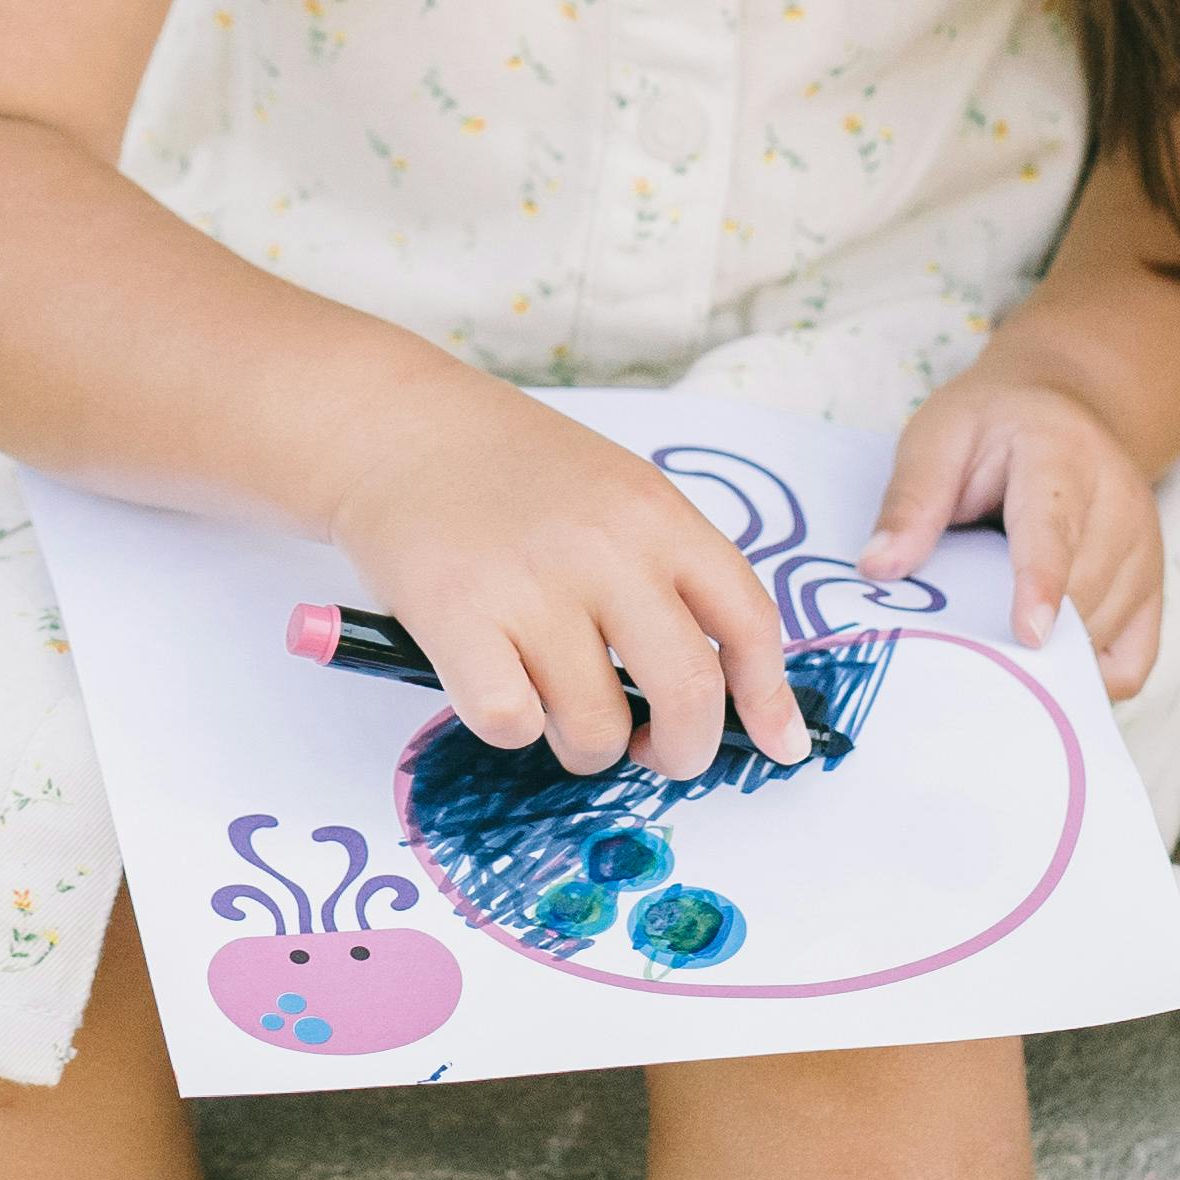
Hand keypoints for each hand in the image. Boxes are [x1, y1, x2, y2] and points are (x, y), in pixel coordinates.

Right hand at [324, 379, 807, 783]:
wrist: (399, 427)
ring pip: (597, 729)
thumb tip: (726, 696)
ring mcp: (530, 584)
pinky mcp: (456, 617)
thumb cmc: (514, 475)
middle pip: (687, 693)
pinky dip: (512, 726)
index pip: (747, 623)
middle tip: (655, 752)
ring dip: (586, 746)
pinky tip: (498, 683)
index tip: (780, 746)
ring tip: (557, 703)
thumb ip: (668, 575)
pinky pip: (513, 725)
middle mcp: (606, 548)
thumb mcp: (617, 494)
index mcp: (657, 513)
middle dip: (682, 751)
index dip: (770, 699)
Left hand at [863, 368, 1165, 694]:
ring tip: (995, 638)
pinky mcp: (1154, 587)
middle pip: (1081, 594)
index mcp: (1061, 456)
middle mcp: (1120, 504)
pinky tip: (1044, 657)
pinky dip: (1087, 675)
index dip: (1041, 584)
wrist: (1065, 407)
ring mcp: (1145, 549)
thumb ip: (911, 500)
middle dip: (1021, 634)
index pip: (1054, 530)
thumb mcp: (937, 436)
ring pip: (1104, 632)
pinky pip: (1129, 662)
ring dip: (1049, 653)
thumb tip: (878, 568)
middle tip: (961, 650)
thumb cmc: (993, 424)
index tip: (1029, 634)